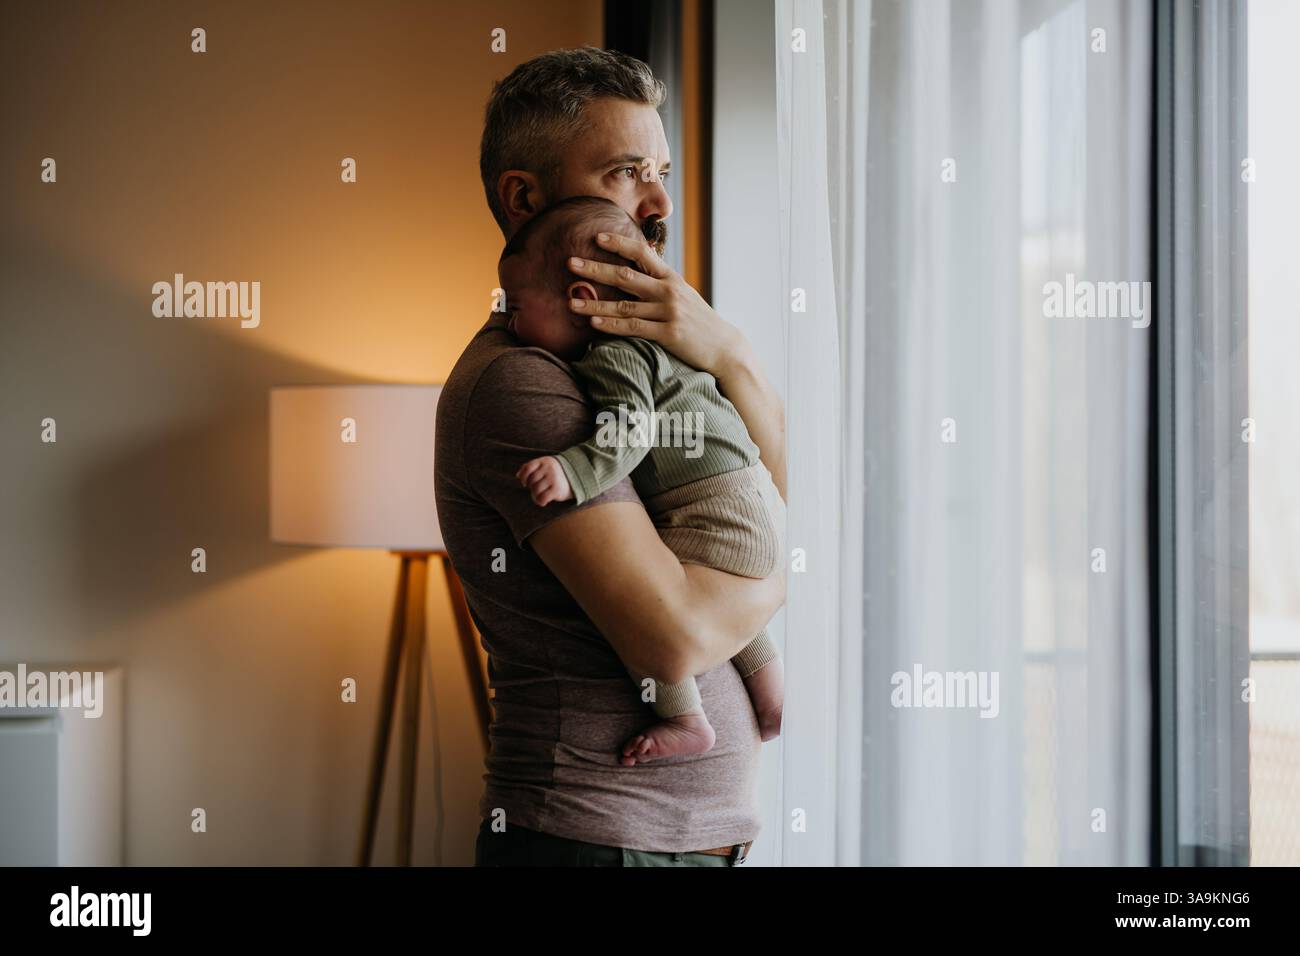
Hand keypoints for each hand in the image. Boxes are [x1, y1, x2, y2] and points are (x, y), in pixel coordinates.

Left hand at [515, 456, 572, 506]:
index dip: (523, 477)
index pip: (528, 468)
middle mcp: (549, 469)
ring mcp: (553, 479)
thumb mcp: (545, 465)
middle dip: (531, 488)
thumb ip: (531, 467)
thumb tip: (517, 476)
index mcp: (544, 461)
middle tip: (536, 490)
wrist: (578, 477)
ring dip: (535, 496)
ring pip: (535, 490)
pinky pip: (542, 498)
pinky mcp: (557, 489)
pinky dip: (540, 502)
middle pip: (531, 481)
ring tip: (540, 496)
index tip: (524, 483)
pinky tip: (544, 501)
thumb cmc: (557, 472)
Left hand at [566, 232, 754, 379]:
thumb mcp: (683, 295)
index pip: (641, 253)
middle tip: (570, 262)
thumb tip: (640, 266)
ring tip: (571, 303)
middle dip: (595, 268)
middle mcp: (668, 291)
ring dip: (595, 303)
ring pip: (624, 305)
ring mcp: (668, 312)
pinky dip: (612, 325)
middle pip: (625, 275)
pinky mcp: (668, 334)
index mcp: (671, 278)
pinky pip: (634, 328)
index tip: (596, 236)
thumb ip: (660, 282)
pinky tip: (594, 322)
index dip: (619, 243)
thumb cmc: (699, 322)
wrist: (724, 347)